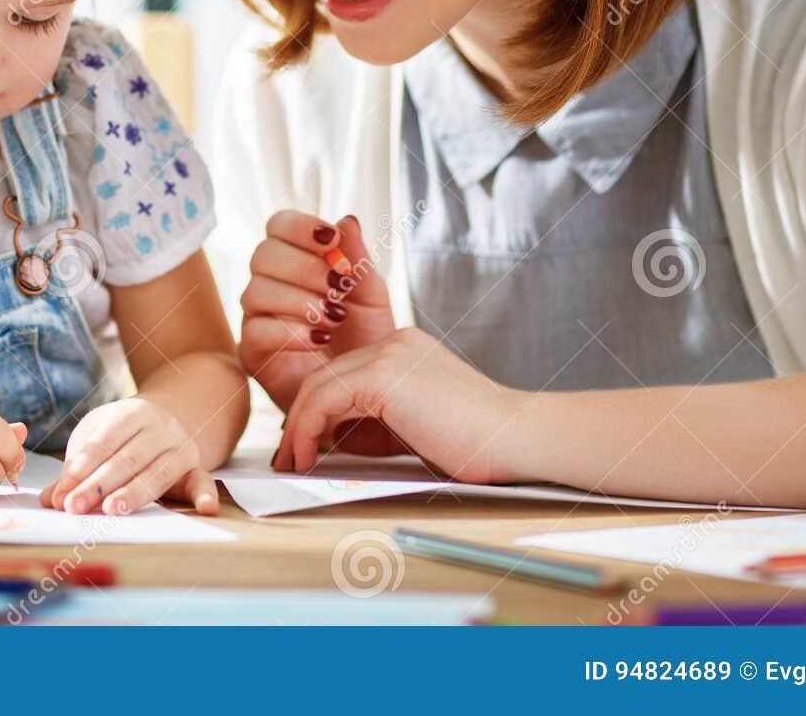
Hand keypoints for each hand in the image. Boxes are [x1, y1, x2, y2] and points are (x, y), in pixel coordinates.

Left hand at [39, 397, 219, 515]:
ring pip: (158, 472)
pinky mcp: (196, 467)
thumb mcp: (95, 437)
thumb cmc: (121, 434)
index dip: (80, 470)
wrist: (168, 416)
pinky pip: (204, 481)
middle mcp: (160, 427)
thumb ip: (73, 470)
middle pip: (127, 459)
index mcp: (130, 413)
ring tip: (112, 510)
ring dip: (134, 493)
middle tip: (75, 508)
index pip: (103, 442)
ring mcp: (180, 446)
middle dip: (97, 485)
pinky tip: (205, 510)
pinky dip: (205, 496)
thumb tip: (50, 500)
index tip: (61, 496)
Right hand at [240, 211, 404, 454]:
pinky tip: (320, 338)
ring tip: (333, 316)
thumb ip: (358, 258)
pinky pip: (256, 332)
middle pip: (263, 255)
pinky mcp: (253, 354)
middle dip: (303, 267)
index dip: (300, 227)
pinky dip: (290, 332)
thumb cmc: (364, 340)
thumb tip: (346, 220)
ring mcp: (257, 319)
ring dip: (298, 300)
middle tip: (338, 285)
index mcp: (294, 262)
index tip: (331, 240)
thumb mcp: (371, 296)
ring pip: (256, 292)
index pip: (278, 226)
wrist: (364, 391)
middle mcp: (269, 285)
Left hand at [276, 326, 528, 484]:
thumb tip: (331, 440)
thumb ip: (381, 422)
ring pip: (319, 386)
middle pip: (326, 376)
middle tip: (287, 457)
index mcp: (405, 351)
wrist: (518, 438)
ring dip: (297, 428)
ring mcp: (389, 352)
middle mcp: (394, 343)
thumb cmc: (480, 443)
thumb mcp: (419, 425)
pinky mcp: (383, 373)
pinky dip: (306, 429)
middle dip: (299, 419)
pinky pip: (325, 399)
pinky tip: (305, 457)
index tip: (304, 445)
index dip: (317, 411)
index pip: (345, 375)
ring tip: (291, 463)